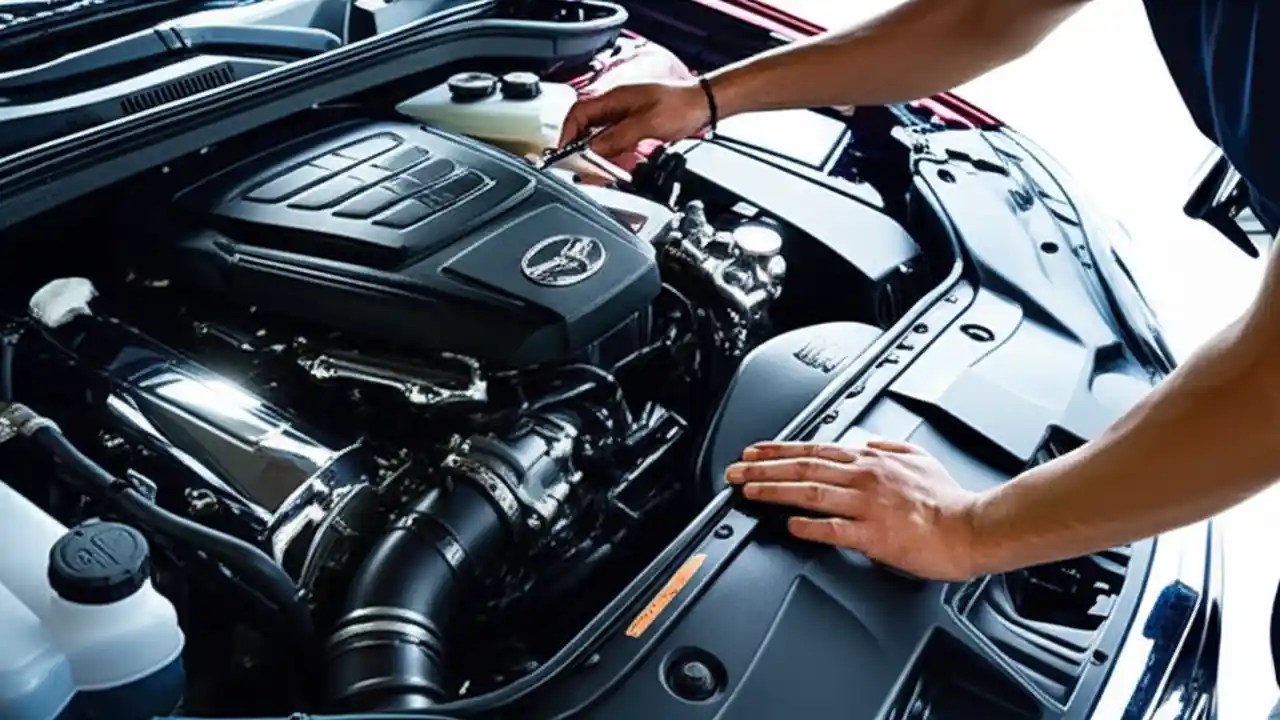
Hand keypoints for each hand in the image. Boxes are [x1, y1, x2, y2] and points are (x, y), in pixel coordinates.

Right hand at [559, 80, 710, 158]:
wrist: (702, 105)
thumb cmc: (680, 106)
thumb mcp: (647, 124)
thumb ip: (618, 137)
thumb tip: (593, 149)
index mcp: (614, 98)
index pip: (578, 114)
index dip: (567, 133)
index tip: (564, 152)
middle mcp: (615, 106)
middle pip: (585, 127)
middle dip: (579, 148)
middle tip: (578, 167)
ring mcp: (624, 116)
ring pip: (599, 136)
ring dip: (596, 154)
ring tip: (595, 171)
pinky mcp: (633, 125)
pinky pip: (615, 141)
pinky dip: (611, 155)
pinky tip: (615, 166)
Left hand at [725, 440, 983, 581]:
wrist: (971, 528)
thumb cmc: (947, 500)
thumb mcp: (918, 458)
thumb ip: (889, 447)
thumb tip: (868, 441)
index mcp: (871, 460)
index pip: (814, 450)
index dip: (778, 450)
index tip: (753, 451)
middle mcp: (864, 477)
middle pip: (802, 468)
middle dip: (763, 468)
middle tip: (734, 471)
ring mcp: (867, 505)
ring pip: (811, 493)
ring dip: (776, 491)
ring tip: (749, 491)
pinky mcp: (875, 535)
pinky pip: (835, 529)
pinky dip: (810, 526)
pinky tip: (789, 525)